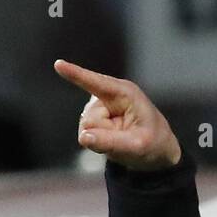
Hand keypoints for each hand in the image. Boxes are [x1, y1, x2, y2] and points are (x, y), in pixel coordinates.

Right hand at [53, 59, 182, 170]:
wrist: (157, 152)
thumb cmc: (153, 144)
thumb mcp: (137, 146)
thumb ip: (110, 142)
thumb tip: (83, 137)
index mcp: (125, 93)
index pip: (96, 83)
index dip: (76, 74)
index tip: (58, 64)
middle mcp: (110, 95)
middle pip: (89, 119)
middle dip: (103, 134)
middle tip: (125, 138)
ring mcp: (101, 106)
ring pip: (86, 128)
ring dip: (102, 139)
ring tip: (122, 139)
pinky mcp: (96, 116)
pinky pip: (87, 134)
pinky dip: (99, 141)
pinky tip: (114, 139)